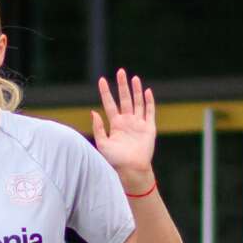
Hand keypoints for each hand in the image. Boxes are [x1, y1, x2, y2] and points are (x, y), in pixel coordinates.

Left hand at [90, 68, 156, 191]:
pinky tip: (147, 91)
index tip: (101, 80)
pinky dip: (149, 101)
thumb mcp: (102, 144)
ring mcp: (138, 123)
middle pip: (124, 99)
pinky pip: (150, 111)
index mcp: (115, 125)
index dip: (106, 92)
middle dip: (122, 86)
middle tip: (121, 71)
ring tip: (134, 78)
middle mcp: (127, 122)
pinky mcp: (149, 127)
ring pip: (137, 102)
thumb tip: (93, 112)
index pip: (109, 104)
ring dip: (136, 90)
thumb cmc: (115, 161)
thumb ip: (98, 128)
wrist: (132, 170)